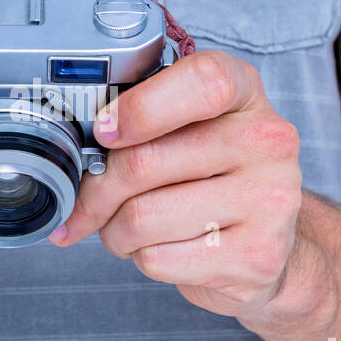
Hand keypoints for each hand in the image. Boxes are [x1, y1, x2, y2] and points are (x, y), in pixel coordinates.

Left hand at [51, 50, 302, 319]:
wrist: (267, 242)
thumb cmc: (213, 176)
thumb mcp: (189, 126)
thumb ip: (142, 121)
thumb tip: (71, 155)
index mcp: (245, 92)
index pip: (202, 81)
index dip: (141, 107)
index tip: (104, 131)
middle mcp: (267, 140)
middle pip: (146, 160)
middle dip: (98, 189)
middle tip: (90, 201)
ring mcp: (269, 200)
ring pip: (144, 216)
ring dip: (116, 230)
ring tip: (128, 227)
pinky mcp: (257, 256)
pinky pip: (159, 258)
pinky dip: (141, 257)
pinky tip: (160, 247)